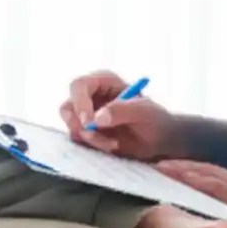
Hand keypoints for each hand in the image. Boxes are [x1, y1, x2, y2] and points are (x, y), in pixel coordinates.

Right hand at [60, 70, 183, 159]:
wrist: (159, 139)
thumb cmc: (155, 119)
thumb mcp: (145, 112)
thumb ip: (122, 111)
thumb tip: (97, 118)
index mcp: (104, 81)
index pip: (80, 85)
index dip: (80, 103)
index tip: (89, 123)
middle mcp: (91, 96)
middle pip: (67, 106)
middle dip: (78, 124)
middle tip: (94, 137)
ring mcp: (86, 115)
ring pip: (71, 126)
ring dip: (89, 138)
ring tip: (113, 143)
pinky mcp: (87, 132)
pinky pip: (78, 140)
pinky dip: (91, 146)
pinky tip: (111, 146)